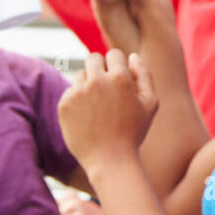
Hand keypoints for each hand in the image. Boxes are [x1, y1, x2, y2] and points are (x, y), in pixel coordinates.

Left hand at [58, 50, 157, 171]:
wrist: (109, 160)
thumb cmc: (134, 132)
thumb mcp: (151, 103)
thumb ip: (144, 75)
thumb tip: (131, 56)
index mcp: (120, 78)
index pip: (114, 54)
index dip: (118, 65)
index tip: (120, 79)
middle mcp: (97, 80)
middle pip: (93, 58)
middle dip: (100, 68)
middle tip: (107, 88)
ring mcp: (78, 92)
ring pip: (81, 74)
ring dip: (88, 84)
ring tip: (98, 106)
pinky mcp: (64, 104)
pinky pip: (70, 91)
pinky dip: (78, 99)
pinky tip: (88, 116)